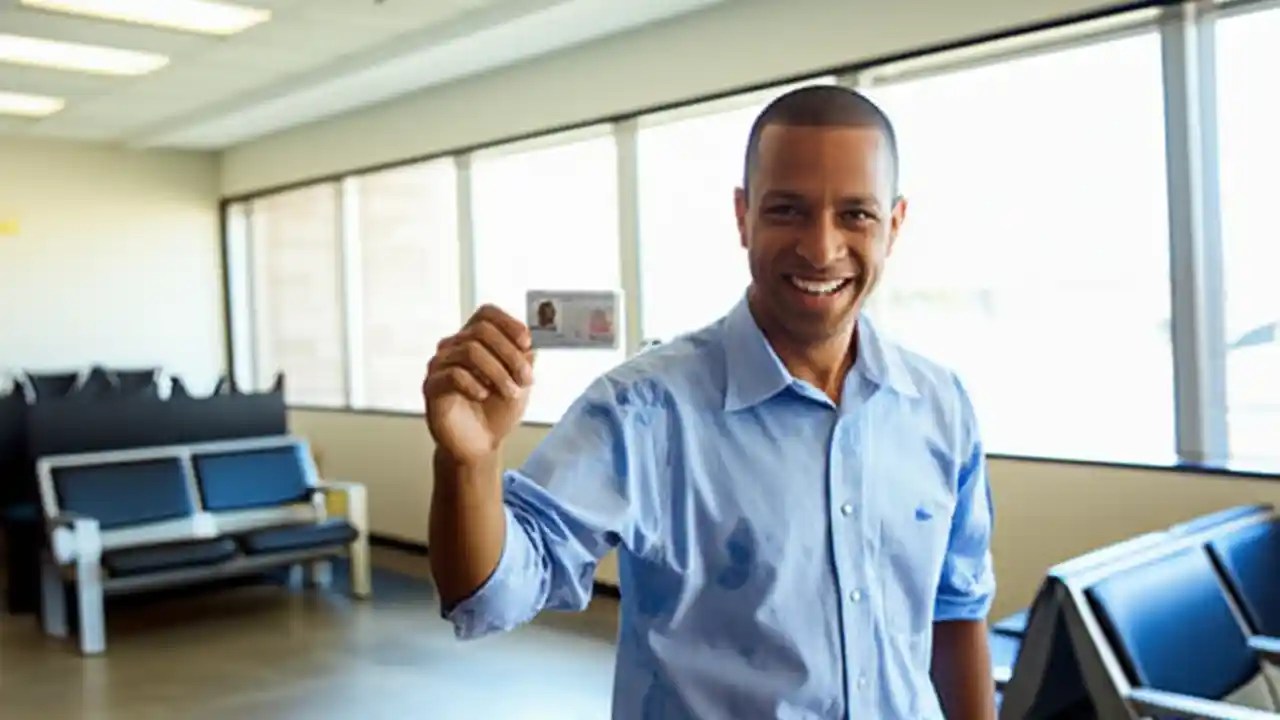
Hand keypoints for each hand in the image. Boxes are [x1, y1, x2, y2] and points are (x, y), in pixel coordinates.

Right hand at [423, 304, 535, 464]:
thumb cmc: (496, 411)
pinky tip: (483, 395)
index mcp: (475, 340)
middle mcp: (454, 346)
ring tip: (510, 392)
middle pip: (481, 330)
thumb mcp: (520, 382)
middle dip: (509, 354)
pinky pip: (452, 374)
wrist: (479, 445)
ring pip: (469, 351)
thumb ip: (524, 360)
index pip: (486, 314)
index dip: (508, 322)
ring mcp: (440, 365)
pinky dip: (473, 383)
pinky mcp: (432, 386)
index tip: (527, 342)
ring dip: (497, 372)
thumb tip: (530, 343)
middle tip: (525, 377)